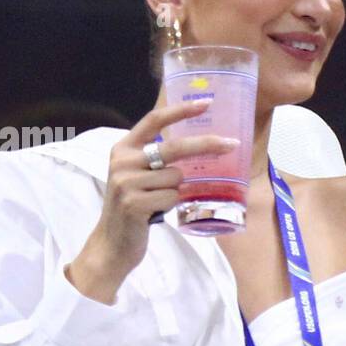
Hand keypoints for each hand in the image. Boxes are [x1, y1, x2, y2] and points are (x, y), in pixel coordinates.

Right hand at [66, 99, 236, 302]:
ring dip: (177, 191)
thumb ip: (158, 159)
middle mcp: (122, 161)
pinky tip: (155, 212)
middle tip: (232, 144)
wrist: (112, 242)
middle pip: (175, 147)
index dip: (181, 110)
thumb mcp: (138, 175)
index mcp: (124, 148)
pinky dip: (171, 205)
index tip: (207, 103)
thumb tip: (201, 146)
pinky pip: (172, 197)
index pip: (154, 120)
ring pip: (177, 177)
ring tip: (158, 201)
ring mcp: (126, 182)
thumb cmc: (134, 206)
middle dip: (207, 145)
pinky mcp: (134, 203)